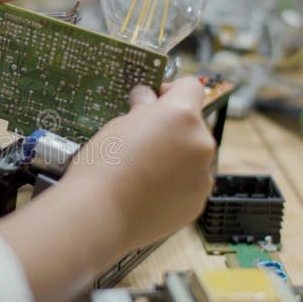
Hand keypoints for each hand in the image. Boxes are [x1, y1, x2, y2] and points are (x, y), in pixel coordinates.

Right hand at [64, 78, 214, 250]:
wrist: (99, 214)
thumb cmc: (103, 166)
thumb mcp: (118, 124)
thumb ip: (142, 109)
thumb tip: (147, 99)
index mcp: (181, 116)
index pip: (191, 87)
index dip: (171, 91)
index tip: (155, 100)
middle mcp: (201, 143)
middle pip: (193, 125)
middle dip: (171, 128)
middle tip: (141, 140)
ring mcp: (202, 175)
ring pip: (193, 156)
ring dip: (175, 157)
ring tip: (142, 170)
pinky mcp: (197, 202)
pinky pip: (190, 184)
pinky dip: (174, 184)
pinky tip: (147, 190)